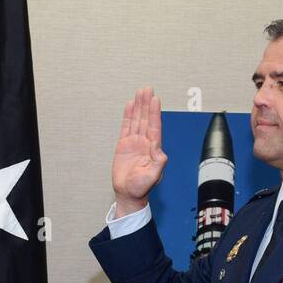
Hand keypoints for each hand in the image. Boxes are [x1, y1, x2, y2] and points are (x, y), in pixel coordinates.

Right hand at [111, 86, 167, 216]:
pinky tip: (130, 105)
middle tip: (147, 89)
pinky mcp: (124, 145)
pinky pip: (126, 127)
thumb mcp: (153, 176)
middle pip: (146, 119)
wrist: (128, 193)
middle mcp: (145, 142)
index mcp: (153, 148)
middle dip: (147, 104)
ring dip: (139, 106)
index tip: (155, 100)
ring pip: (137, 120)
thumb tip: (158, 148)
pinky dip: (128, 116)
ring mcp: (135, 142)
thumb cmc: (141, 187)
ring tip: (140, 92)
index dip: (154, 113)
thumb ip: (158, 162)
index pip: (154, 126)